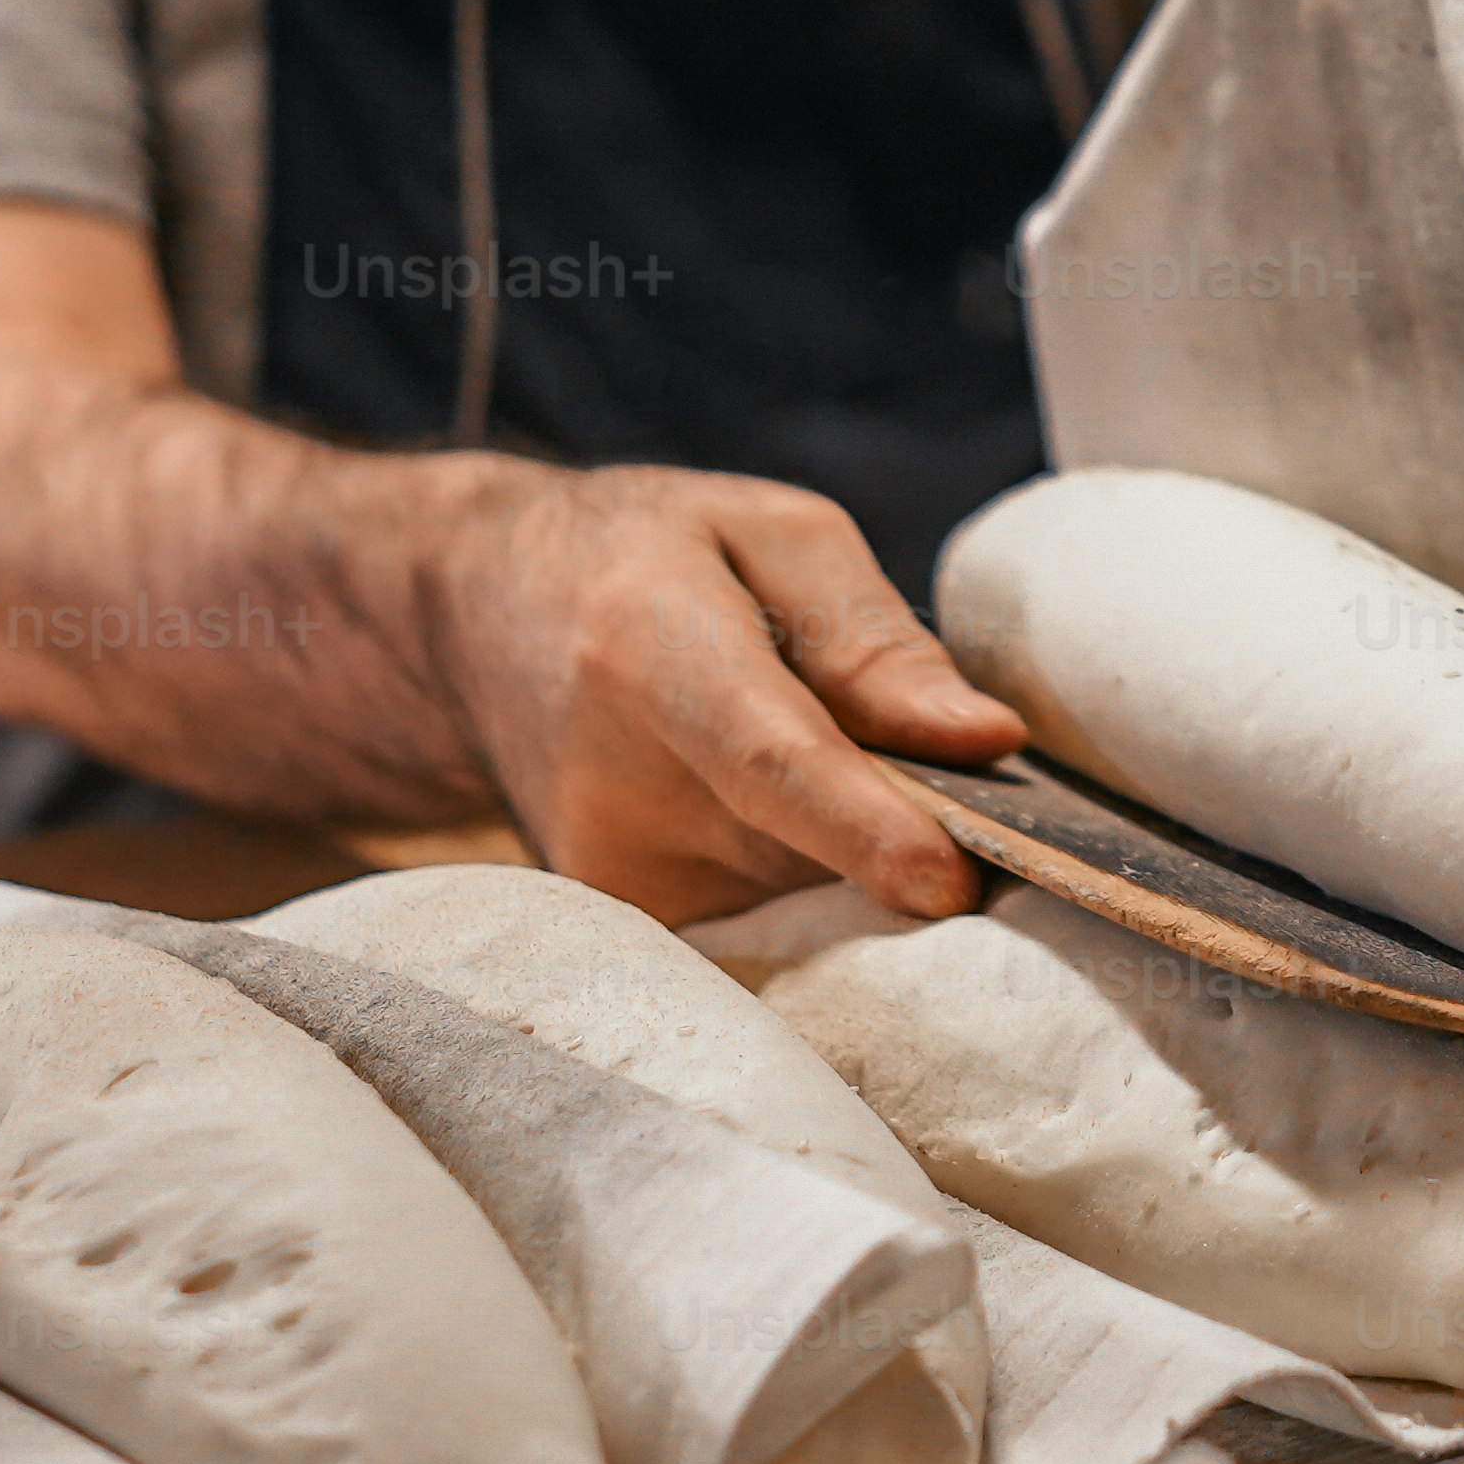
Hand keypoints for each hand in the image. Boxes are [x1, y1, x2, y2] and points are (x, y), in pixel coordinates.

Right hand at [426, 463, 1017, 926]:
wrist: (476, 621)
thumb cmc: (648, 558)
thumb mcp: (776, 537)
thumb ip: (877, 642)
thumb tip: (986, 742)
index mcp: (647, 654)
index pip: (767, 763)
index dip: (865, 826)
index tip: (950, 880)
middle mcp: (613, 787)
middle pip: (811, 843)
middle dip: (908, 825)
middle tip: (950, 779)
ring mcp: (611, 876)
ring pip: (805, 891)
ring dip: (857, 847)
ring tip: (825, 761)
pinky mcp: (628, 927)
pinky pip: (774, 917)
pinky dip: (814, 877)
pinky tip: (788, 816)